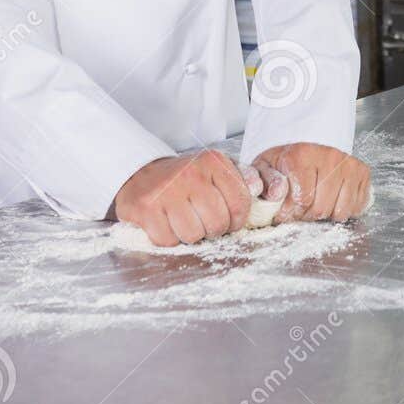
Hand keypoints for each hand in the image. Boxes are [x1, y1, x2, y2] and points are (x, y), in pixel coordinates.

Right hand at [113, 151, 254, 245]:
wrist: (142, 174)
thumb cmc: (184, 179)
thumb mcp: (214, 170)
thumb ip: (241, 179)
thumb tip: (261, 189)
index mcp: (213, 163)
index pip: (240, 203)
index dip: (237, 220)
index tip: (230, 221)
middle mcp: (190, 174)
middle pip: (217, 223)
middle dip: (213, 229)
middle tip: (204, 222)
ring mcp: (166, 191)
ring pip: (193, 234)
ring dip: (190, 235)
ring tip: (185, 221)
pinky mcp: (145, 208)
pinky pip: (167, 240)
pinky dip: (169, 239)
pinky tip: (166, 223)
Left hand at [251, 143, 370, 223]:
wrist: (309, 139)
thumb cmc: (287, 158)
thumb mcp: (265, 165)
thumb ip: (263, 180)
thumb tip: (276, 194)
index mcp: (302, 155)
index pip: (303, 200)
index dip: (292, 213)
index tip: (285, 212)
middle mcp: (329, 157)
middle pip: (321, 209)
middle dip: (307, 215)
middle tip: (300, 208)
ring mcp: (348, 164)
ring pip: (340, 211)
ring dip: (326, 214)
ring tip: (316, 203)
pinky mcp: (362, 172)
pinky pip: (356, 207)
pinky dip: (344, 209)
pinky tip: (333, 199)